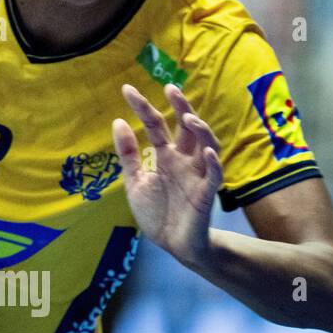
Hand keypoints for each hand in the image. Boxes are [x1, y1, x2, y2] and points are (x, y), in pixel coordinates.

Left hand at [112, 83, 222, 264]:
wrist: (172, 244)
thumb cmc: (157, 211)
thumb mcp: (135, 180)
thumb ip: (128, 154)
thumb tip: (118, 121)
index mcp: (166, 156)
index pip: (157, 125)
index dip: (143, 107)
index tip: (126, 89)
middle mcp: (184, 160)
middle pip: (187, 128)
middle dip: (181, 107)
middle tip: (169, 88)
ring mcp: (197, 175)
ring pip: (207, 145)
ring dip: (200, 130)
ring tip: (188, 116)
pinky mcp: (206, 194)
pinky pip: (214, 175)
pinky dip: (212, 163)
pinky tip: (204, 152)